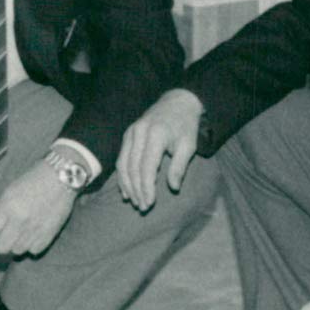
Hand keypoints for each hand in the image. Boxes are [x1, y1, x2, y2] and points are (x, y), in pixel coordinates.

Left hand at [0, 160, 77, 263]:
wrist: (60, 177)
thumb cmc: (30, 182)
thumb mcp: (7, 193)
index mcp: (6, 207)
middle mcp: (20, 220)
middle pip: (1, 247)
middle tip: (5, 232)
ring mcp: (35, 229)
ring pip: (17, 251)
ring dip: (15, 243)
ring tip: (22, 228)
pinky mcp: (49, 235)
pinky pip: (33, 251)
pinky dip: (31, 244)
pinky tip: (34, 230)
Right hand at [116, 89, 204, 210]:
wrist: (177, 102)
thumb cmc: (185, 126)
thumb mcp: (188, 146)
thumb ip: (179, 166)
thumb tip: (173, 188)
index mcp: (156, 134)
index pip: (146, 166)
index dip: (146, 187)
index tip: (150, 202)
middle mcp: (139, 132)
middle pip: (133, 167)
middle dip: (137, 189)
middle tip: (143, 207)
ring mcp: (131, 132)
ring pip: (123, 164)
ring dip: (128, 185)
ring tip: (135, 201)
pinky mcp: (127, 135)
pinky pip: (121, 158)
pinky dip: (122, 175)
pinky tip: (126, 190)